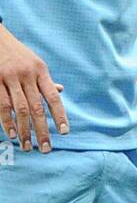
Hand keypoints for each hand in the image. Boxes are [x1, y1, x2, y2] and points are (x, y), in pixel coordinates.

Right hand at [0, 24, 67, 151]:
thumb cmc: (16, 53)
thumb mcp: (34, 62)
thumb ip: (44, 80)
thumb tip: (60, 90)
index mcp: (40, 70)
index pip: (53, 96)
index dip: (59, 115)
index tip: (64, 132)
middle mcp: (27, 74)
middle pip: (37, 107)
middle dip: (42, 130)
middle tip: (46, 149)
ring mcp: (10, 77)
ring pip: (20, 109)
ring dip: (24, 130)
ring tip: (27, 146)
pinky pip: (2, 105)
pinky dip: (7, 121)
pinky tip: (11, 133)